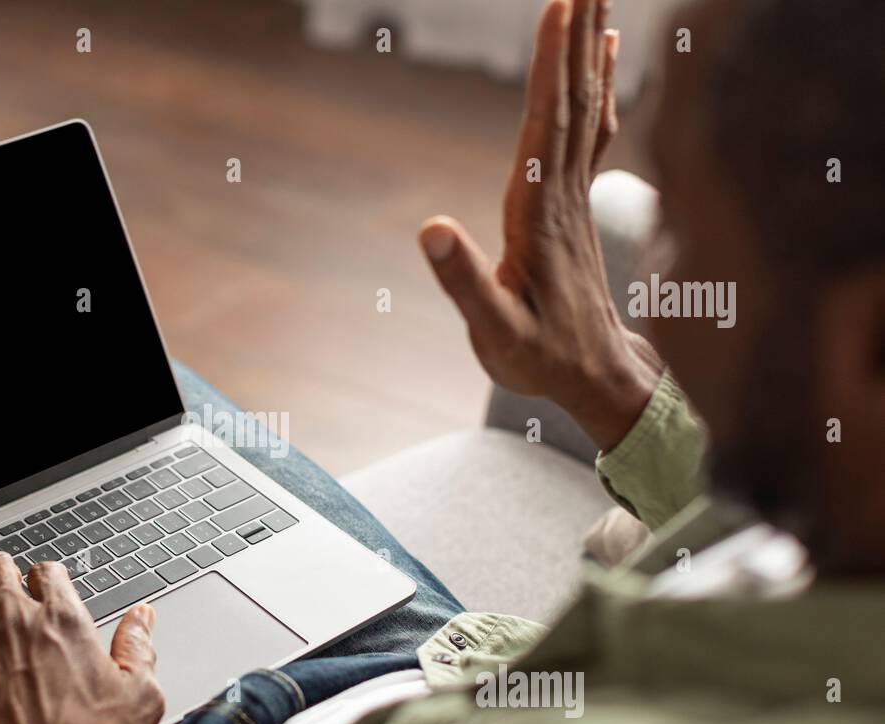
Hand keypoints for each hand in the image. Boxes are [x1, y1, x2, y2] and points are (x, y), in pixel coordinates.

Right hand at [419, 0, 661, 449]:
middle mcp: (563, 196)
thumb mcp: (494, 332)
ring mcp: (575, 197)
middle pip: (573, 101)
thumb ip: (463, 282)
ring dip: (588, 49)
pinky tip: (604, 56)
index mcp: (537, 216)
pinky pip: (593, 131)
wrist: (595, 377)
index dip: (552, 67)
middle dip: (575, 36)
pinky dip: (599, 86)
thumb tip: (428, 228)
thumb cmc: (540, 357)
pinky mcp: (577, 204)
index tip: (560, 6)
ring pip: (587, 108)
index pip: (547, 127)